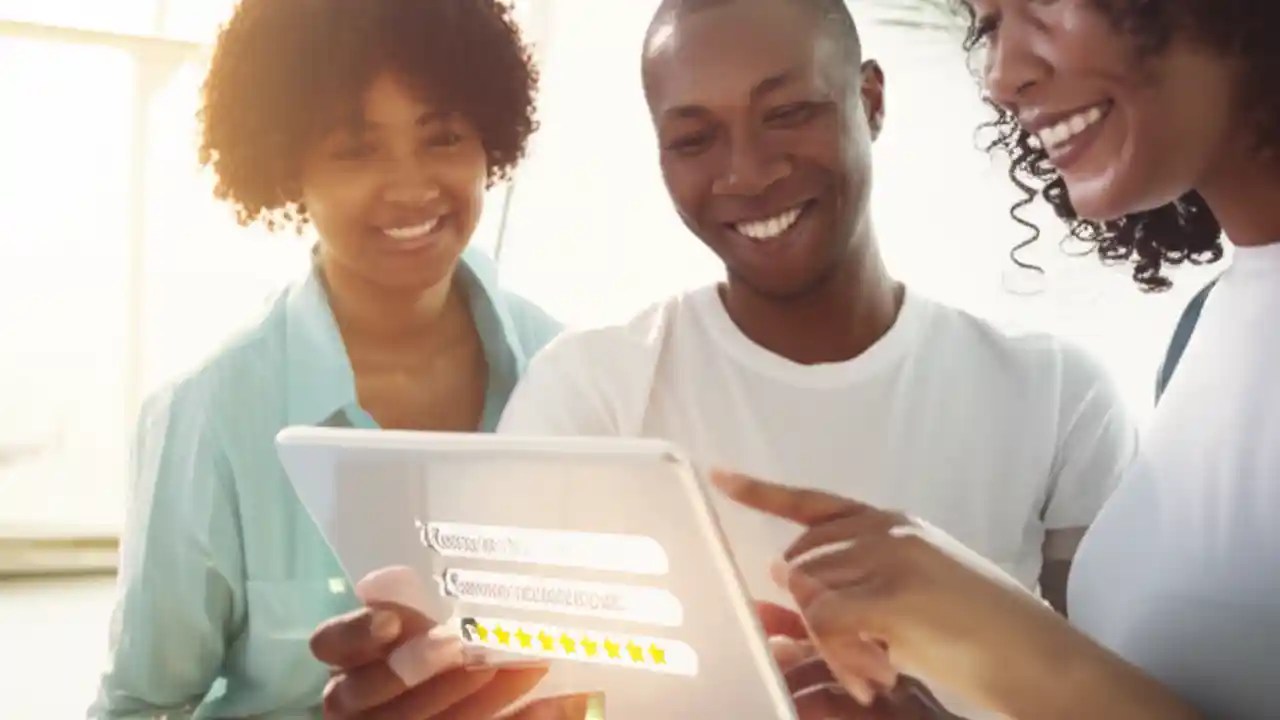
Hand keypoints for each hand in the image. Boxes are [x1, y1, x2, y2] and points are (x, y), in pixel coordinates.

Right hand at [312, 566, 592, 718]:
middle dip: (415, 669)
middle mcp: (360, 704)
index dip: (355, 635)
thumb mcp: (418, 620)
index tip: (394, 619)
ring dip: (477, 696)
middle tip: (461, 644)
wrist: (449, 691)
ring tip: (528, 664)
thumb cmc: (435, 642)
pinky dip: (524, 719)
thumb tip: (411, 576)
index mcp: (350, 661)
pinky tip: (564, 701)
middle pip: (366, 695)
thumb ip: (412, 606)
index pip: (330, 646)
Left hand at [718, 472, 1067, 713]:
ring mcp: (889, 559)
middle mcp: (887, 531)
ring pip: (808, 595)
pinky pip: (825, 623)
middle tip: (855, 654)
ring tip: (877, 669)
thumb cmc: (982, 632)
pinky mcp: (891, 596)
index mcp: (893, 525)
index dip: (761, 491)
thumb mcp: (914, 592)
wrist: (1039, 657)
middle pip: (801, 563)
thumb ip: (856, 579)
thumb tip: (786, 582)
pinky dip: (840, 657)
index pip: (813, 503)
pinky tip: (876, 676)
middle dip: (809, 613)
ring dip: (830, 644)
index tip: (720, 475)